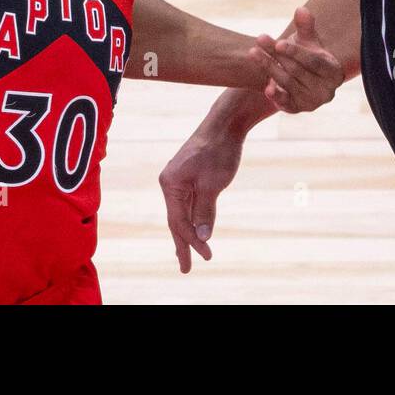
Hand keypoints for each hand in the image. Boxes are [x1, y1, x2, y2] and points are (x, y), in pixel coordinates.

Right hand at [158, 131, 243, 273]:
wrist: (224, 124)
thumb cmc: (218, 151)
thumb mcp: (213, 184)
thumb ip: (205, 211)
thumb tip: (202, 237)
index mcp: (170, 183)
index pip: (179, 221)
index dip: (191, 241)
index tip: (207, 256)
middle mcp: (170, 182)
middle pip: (176, 220)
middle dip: (183, 244)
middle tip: (186, 269)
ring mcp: (179, 179)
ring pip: (183, 213)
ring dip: (188, 234)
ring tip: (188, 256)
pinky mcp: (189, 177)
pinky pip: (189, 203)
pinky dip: (193, 219)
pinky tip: (197, 231)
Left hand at [248, 6, 342, 112]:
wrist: (299, 76)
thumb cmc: (305, 54)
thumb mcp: (307, 40)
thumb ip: (305, 27)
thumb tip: (301, 9)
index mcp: (334, 71)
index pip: (314, 61)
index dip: (295, 52)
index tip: (278, 42)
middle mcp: (327, 91)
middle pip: (297, 70)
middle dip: (276, 54)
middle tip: (259, 38)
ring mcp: (312, 102)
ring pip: (287, 82)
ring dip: (269, 67)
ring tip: (253, 52)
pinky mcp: (297, 109)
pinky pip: (285, 103)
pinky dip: (276, 96)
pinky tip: (266, 88)